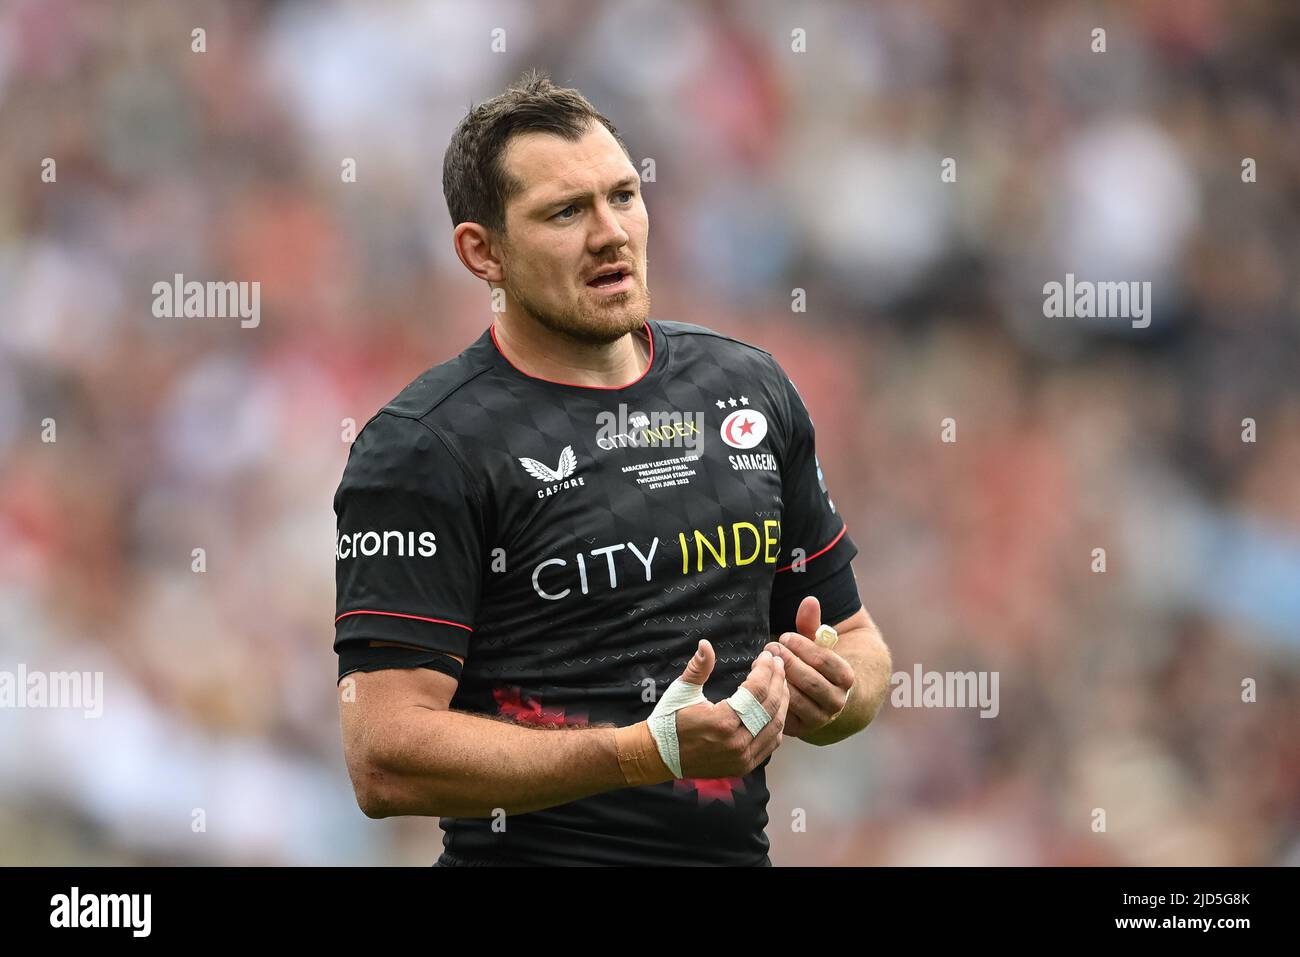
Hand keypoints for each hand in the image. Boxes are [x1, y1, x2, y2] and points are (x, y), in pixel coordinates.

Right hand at [672, 639, 789, 778]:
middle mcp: (736, 742)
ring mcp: (742, 758)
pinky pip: (771, 744)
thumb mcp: (682, 690)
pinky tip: (776, 708)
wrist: (660, 756)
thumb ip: (698, 667)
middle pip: (770, 707)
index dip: (765, 670)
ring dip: (782, 702)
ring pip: (776, 726)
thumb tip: (705, 644)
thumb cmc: (670, 720)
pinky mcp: (743, 766)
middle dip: (778, 681)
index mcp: (722, 722)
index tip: (767, 656)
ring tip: (781, 682)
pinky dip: (777, 724)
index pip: (756, 691)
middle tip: (778, 664)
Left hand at [765, 596, 854, 739]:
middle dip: (787, 661)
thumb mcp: (815, 642)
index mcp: (846, 678)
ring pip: (796, 698)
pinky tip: (760, 680)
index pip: (825, 661)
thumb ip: (811, 622)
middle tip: (770, 647)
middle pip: (810, 681)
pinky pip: (782, 713)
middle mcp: (837, 702)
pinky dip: (771, 696)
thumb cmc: (815, 662)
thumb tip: (809, 600)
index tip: (785, 636)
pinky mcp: (799, 729)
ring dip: (776, 679)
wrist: (820, 694)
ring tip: (761, 662)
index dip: (802, 646)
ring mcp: (819, 719)